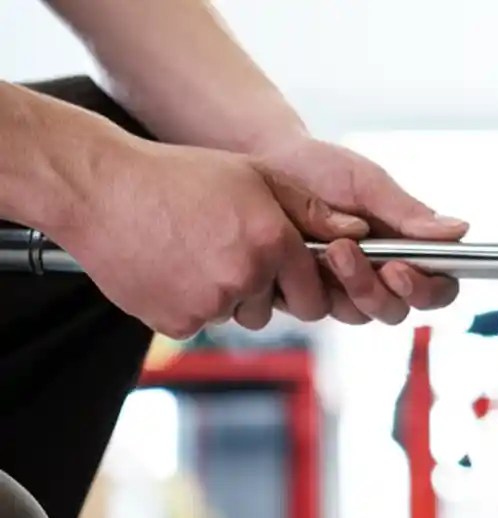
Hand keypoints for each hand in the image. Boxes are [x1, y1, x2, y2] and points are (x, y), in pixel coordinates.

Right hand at [58, 136, 362, 338]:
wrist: (101, 190)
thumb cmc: (179, 177)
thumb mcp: (253, 176)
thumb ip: (310, 209)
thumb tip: (359, 235)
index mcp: (273, 242)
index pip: (315, 289)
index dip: (304, 282)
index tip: (290, 272)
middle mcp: (247, 276)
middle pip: (275, 307)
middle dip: (265, 291)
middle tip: (232, 255)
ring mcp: (211, 303)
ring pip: (236, 314)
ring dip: (225, 295)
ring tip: (194, 252)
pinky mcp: (178, 323)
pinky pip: (198, 323)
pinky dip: (187, 304)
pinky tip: (169, 266)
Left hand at [252, 136, 468, 324]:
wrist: (265, 161)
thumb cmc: (321, 167)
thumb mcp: (367, 183)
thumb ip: (409, 213)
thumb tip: (460, 230)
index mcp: (409, 248)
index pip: (439, 287)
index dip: (427, 290)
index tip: (400, 268)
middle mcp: (382, 273)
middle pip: (397, 310)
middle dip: (375, 289)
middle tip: (347, 251)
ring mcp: (345, 286)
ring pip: (359, 314)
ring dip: (344, 285)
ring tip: (327, 246)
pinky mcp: (310, 292)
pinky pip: (318, 309)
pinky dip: (311, 286)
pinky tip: (301, 256)